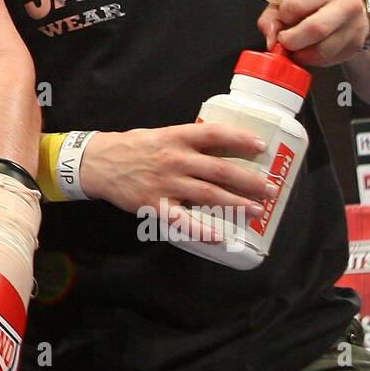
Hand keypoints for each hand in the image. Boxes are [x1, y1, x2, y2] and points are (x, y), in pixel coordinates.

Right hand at [82, 124, 275, 241]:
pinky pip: (183, 220)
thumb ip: (187, 141)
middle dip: (249, 180)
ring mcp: (165, 183)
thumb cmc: (133, 147)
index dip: (239, 139)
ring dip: (236, 203)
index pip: (214, 134)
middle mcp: (174, 159)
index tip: (261, 147)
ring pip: (208, 194)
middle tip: (270, 188)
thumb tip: (220, 148)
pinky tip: (219, 235)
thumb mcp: (160, 134)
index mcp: (176, 137)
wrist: (99, 163)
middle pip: (219, 170)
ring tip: (257, 210)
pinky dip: (202, 229)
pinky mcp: (155, 204)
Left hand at [257, 0, 369, 67]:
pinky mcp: (355, 46)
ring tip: (297, 46)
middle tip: (285, 40)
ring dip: (301, 54)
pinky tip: (309, 50)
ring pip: (321, 51)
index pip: (297, 5)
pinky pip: (328, 60)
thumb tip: (271, 41)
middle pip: (315, 29)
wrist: (347, 8)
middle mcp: (346, 4)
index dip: (284, 16)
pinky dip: (312, 60)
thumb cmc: (314, 2)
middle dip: (292, 40)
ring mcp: (354, 27)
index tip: (284, 18)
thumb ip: (272, 17)